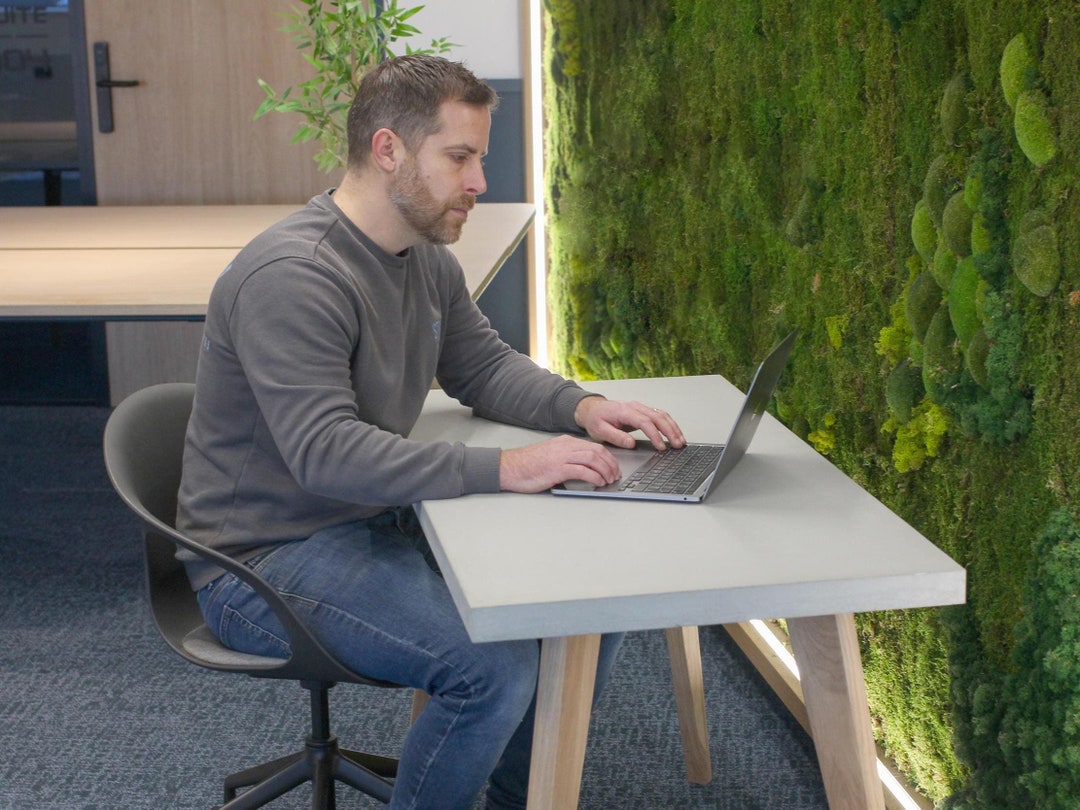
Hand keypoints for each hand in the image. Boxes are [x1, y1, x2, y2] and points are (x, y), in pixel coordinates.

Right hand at [499, 434, 620, 492]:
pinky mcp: (557, 468)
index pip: (593, 446)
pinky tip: (598, 483)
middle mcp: (565, 446)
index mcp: (565, 442)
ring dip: (605, 470)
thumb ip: (567, 458)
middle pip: (596, 451)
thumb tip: (584, 468)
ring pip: (592, 459)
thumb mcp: (551, 456)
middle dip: (610, 464)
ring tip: (609, 480)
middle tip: (615, 475)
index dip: (608, 457)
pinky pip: (582, 471)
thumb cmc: (527, 465)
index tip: (613, 467)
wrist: (509, 468)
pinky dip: (594, 477)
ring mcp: (561, 456)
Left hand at [573, 396, 685, 450]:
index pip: (645, 422)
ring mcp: (640, 407)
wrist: (592, 409)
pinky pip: (660, 415)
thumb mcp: (600, 431)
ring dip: (673, 428)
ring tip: (680, 441)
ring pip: (662, 415)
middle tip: (677, 445)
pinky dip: (669, 424)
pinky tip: (675, 433)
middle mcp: (634, 407)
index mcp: (624, 411)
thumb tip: (631, 443)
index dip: (655, 435)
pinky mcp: (642, 411)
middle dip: (670, 431)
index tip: (661, 446)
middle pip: (658, 417)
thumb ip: (616, 437)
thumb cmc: (596, 419)